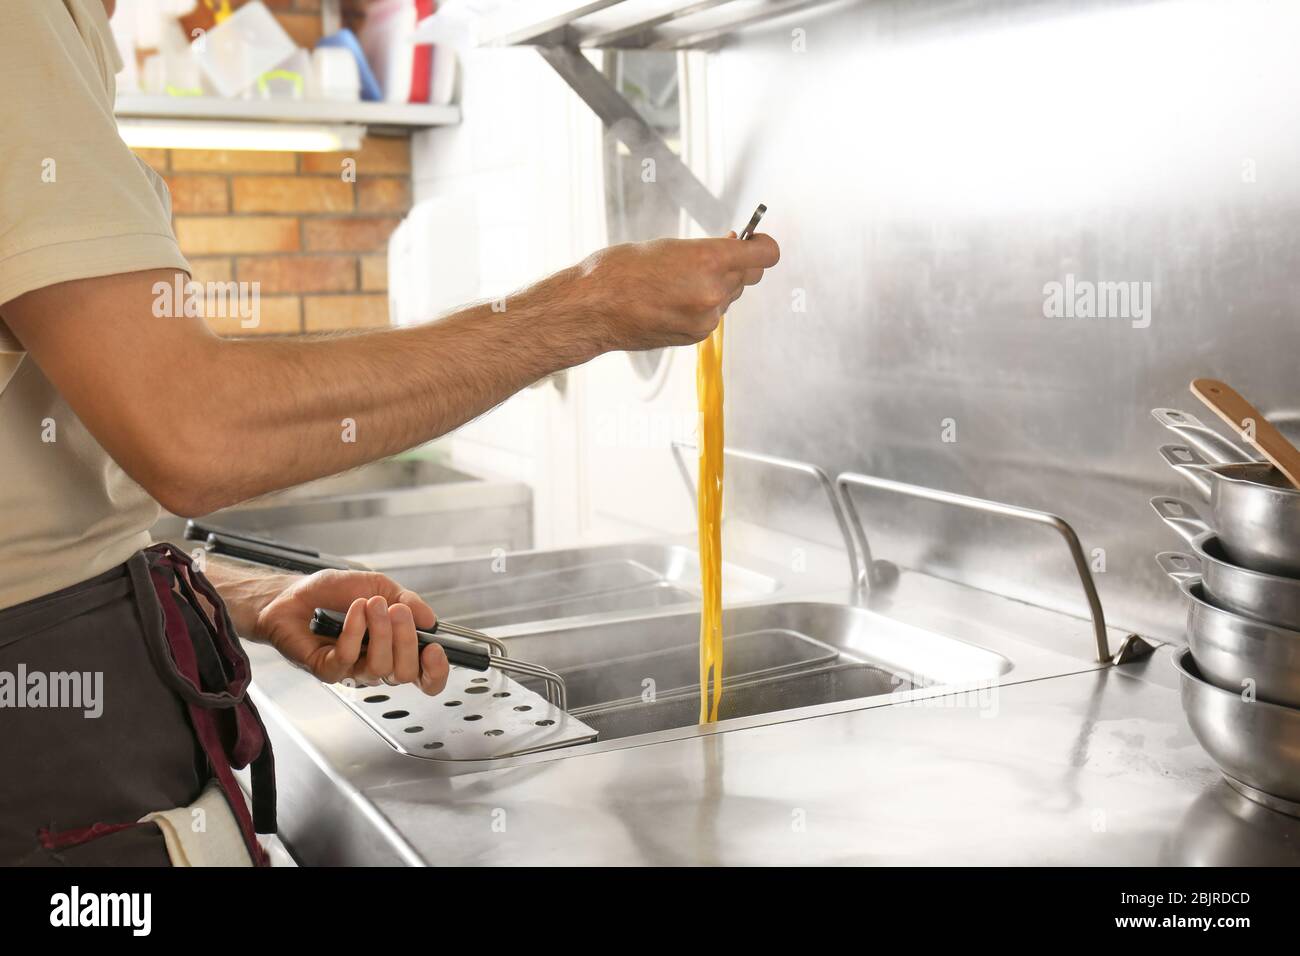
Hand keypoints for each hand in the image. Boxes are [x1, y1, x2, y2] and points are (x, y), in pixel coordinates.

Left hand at [253, 569, 449, 694]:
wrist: (293, 593)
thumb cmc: (332, 593)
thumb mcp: (379, 587)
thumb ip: (408, 601)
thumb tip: (430, 619)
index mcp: (394, 648)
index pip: (424, 676)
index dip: (436, 671)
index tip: (434, 649)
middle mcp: (376, 663)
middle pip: (405, 673)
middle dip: (406, 639)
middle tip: (397, 610)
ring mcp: (351, 670)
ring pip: (380, 668)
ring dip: (381, 632)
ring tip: (372, 604)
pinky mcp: (327, 670)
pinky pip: (348, 658)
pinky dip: (355, 630)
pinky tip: (354, 610)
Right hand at [573, 232, 779, 350]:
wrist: (593, 308)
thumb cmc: (621, 270)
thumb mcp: (669, 246)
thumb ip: (708, 252)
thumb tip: (734, 252)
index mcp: (710, 261)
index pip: (765, 255)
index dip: (762, 246)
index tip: (754, 242)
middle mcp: (714, 292)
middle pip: (749, 276)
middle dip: (736, 265)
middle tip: (715, 257)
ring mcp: (707, 319)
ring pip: (729, 296)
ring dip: (716, 287)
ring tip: (679, 281)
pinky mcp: (696, 336)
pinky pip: (712, 315)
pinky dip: (701, 306)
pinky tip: (673, 300)